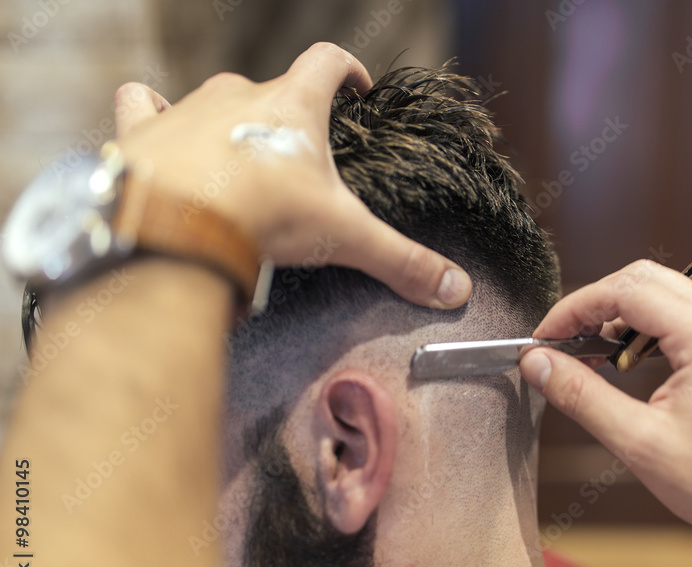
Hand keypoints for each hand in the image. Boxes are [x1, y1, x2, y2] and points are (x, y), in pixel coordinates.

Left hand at [112, 42, 470, 308]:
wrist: (172, 227)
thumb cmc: (261, 218)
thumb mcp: (343, 238)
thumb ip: (402, 261)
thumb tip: (457, 289)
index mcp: (293, 106)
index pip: (329, 61)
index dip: (348, 71)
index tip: (357, 89)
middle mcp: (238, 94)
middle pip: (271, 87)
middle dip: (286, 115)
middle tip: (296, 155)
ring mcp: (186, 109)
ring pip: (212, 98)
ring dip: (225, 121)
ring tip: (234, 158)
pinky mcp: (143, 134)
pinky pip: (142, 104)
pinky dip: (153, 115)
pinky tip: (161, 132)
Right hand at [520, 260, 691, 549]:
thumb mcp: (638, 443)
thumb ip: (582, 396)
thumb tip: (537, 363)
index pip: (627, 290)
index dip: (575, 308)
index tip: (545, 337)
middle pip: (643, 278)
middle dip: (593, 302)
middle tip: (560, 340)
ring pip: (660, 291)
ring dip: (616, 313)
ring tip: (585, 352)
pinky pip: (678, 314)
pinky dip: (640, 326)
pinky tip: (620, 360)